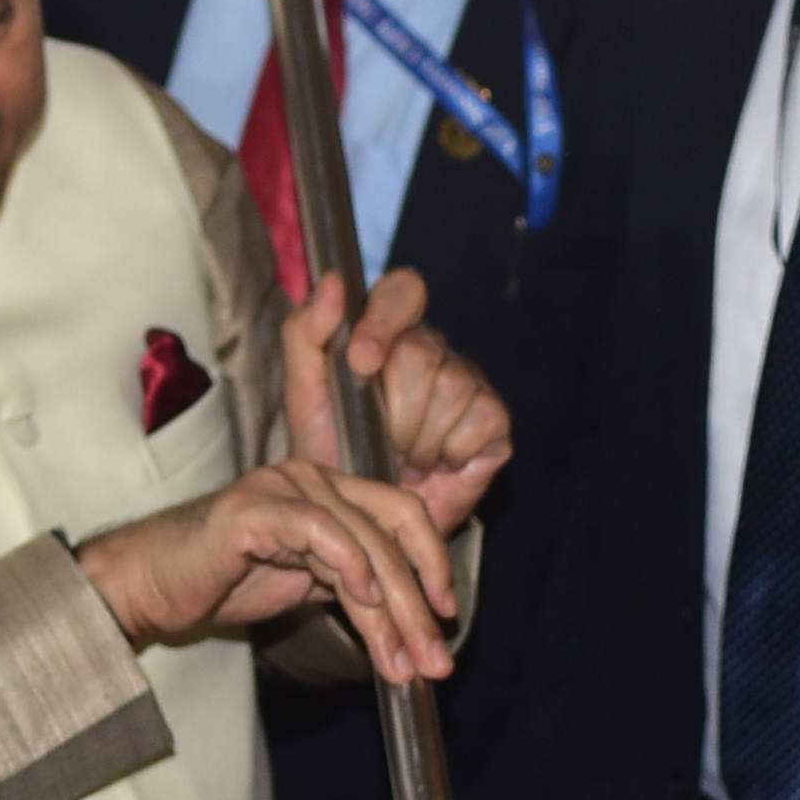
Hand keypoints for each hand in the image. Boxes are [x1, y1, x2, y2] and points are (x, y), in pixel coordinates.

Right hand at [78, 452, 467, 677]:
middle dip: (419, 603)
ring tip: (401, 662)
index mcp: (329, 490)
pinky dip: (348, 563)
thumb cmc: (221, 583)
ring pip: (361, 542)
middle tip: (436, 659)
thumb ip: (353, 587)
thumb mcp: (306, 586)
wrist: (151, 587)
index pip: (402, 515)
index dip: (433, 562)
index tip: (447, 616)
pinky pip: (317, 530)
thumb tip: (409, 621)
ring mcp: (283, 486)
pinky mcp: (253, 508)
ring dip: (389, 610)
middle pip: (391, 531)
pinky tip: (365, 599)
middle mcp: (312, 477)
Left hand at [294, 265, 509, 540]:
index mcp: (389, 332)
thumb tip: (331, 280)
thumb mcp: (305, 396)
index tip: (362, 363)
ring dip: (416, 437)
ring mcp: (468, 382)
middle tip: (379, 439)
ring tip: (402, 457)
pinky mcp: (494, 421)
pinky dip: (448, 452)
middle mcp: (433, 350)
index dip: (385, 319)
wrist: (365, 519)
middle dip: (391, 408)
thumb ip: (305, 333)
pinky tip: (434, 465)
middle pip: (421, 353)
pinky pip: (478, 420)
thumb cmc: (334, 454)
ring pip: (450, 388)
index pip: (403, 290)